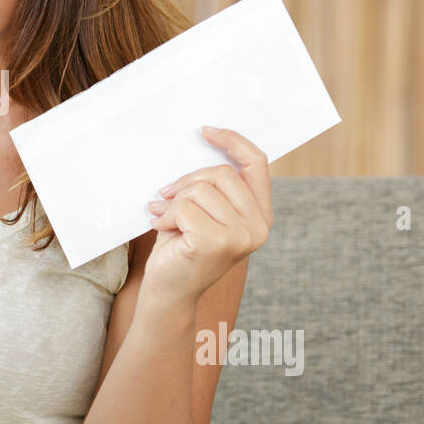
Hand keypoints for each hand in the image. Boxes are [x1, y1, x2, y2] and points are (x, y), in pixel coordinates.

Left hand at [141, 126, 273, 310]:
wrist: (168, 293)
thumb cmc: (182, 249)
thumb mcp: (203, 212)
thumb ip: (212, 187)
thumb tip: (201, 142)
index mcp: (260, 215)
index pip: (257, 164)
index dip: (234, 141)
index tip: (206, 131)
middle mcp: (258, 226)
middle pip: (221, 173)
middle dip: (187, 181)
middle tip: (165, 197)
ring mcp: (241, 236)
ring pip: (200, 190)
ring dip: (173, 203)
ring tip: (165, 220)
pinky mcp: (216, 242)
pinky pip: (184, 207)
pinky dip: (166, 215)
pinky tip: (163, 230)